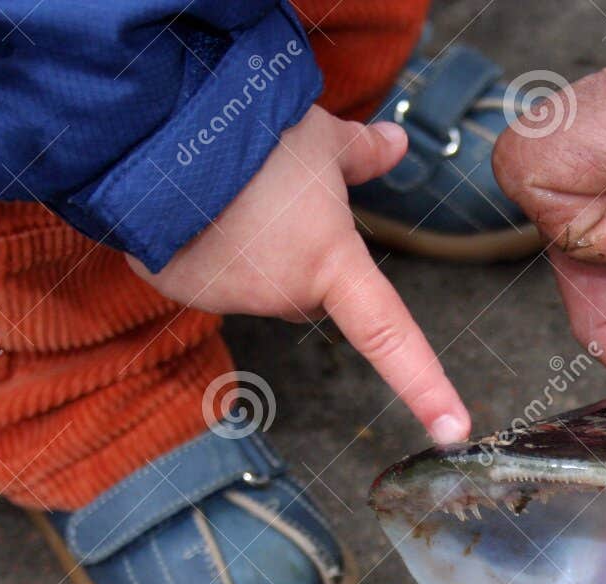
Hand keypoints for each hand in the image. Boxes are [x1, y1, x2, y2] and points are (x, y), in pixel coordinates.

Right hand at [129, 106, 469, 443]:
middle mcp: (283, 294)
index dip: (425, 384)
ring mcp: (228, 297)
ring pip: (255, 278)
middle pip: (307, 288)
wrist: (152, 131)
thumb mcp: (319, 136)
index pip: (390, 336)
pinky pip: (203, 269)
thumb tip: (397, 143)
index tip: (453, 429)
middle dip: (300, 253)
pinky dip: (201, 243)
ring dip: (247, 244)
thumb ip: (360, 152)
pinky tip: (190, 203)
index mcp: (331, 266)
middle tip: (275, 194)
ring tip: (227, 187)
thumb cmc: (250, 135)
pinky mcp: (178, 286)